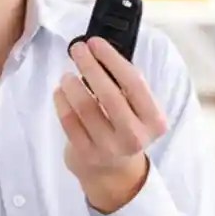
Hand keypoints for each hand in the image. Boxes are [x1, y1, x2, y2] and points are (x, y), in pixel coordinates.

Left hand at [54, 37, 168, 212]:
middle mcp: (134, 136)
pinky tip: (60, 91)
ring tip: (67, 74)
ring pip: (85, 107)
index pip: (133, 82)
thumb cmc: (125, 129)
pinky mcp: (85, 154)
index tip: (96, 42)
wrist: (115, 173)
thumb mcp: (137, 111)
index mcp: (154, 121)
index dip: (112, 59)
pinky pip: (68, 121)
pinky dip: (61, 101)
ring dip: (72, 84)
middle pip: (108, 94)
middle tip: (77, 49)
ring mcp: (109, 147)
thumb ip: (125, 86)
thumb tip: (98, 51)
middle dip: (90, 66)